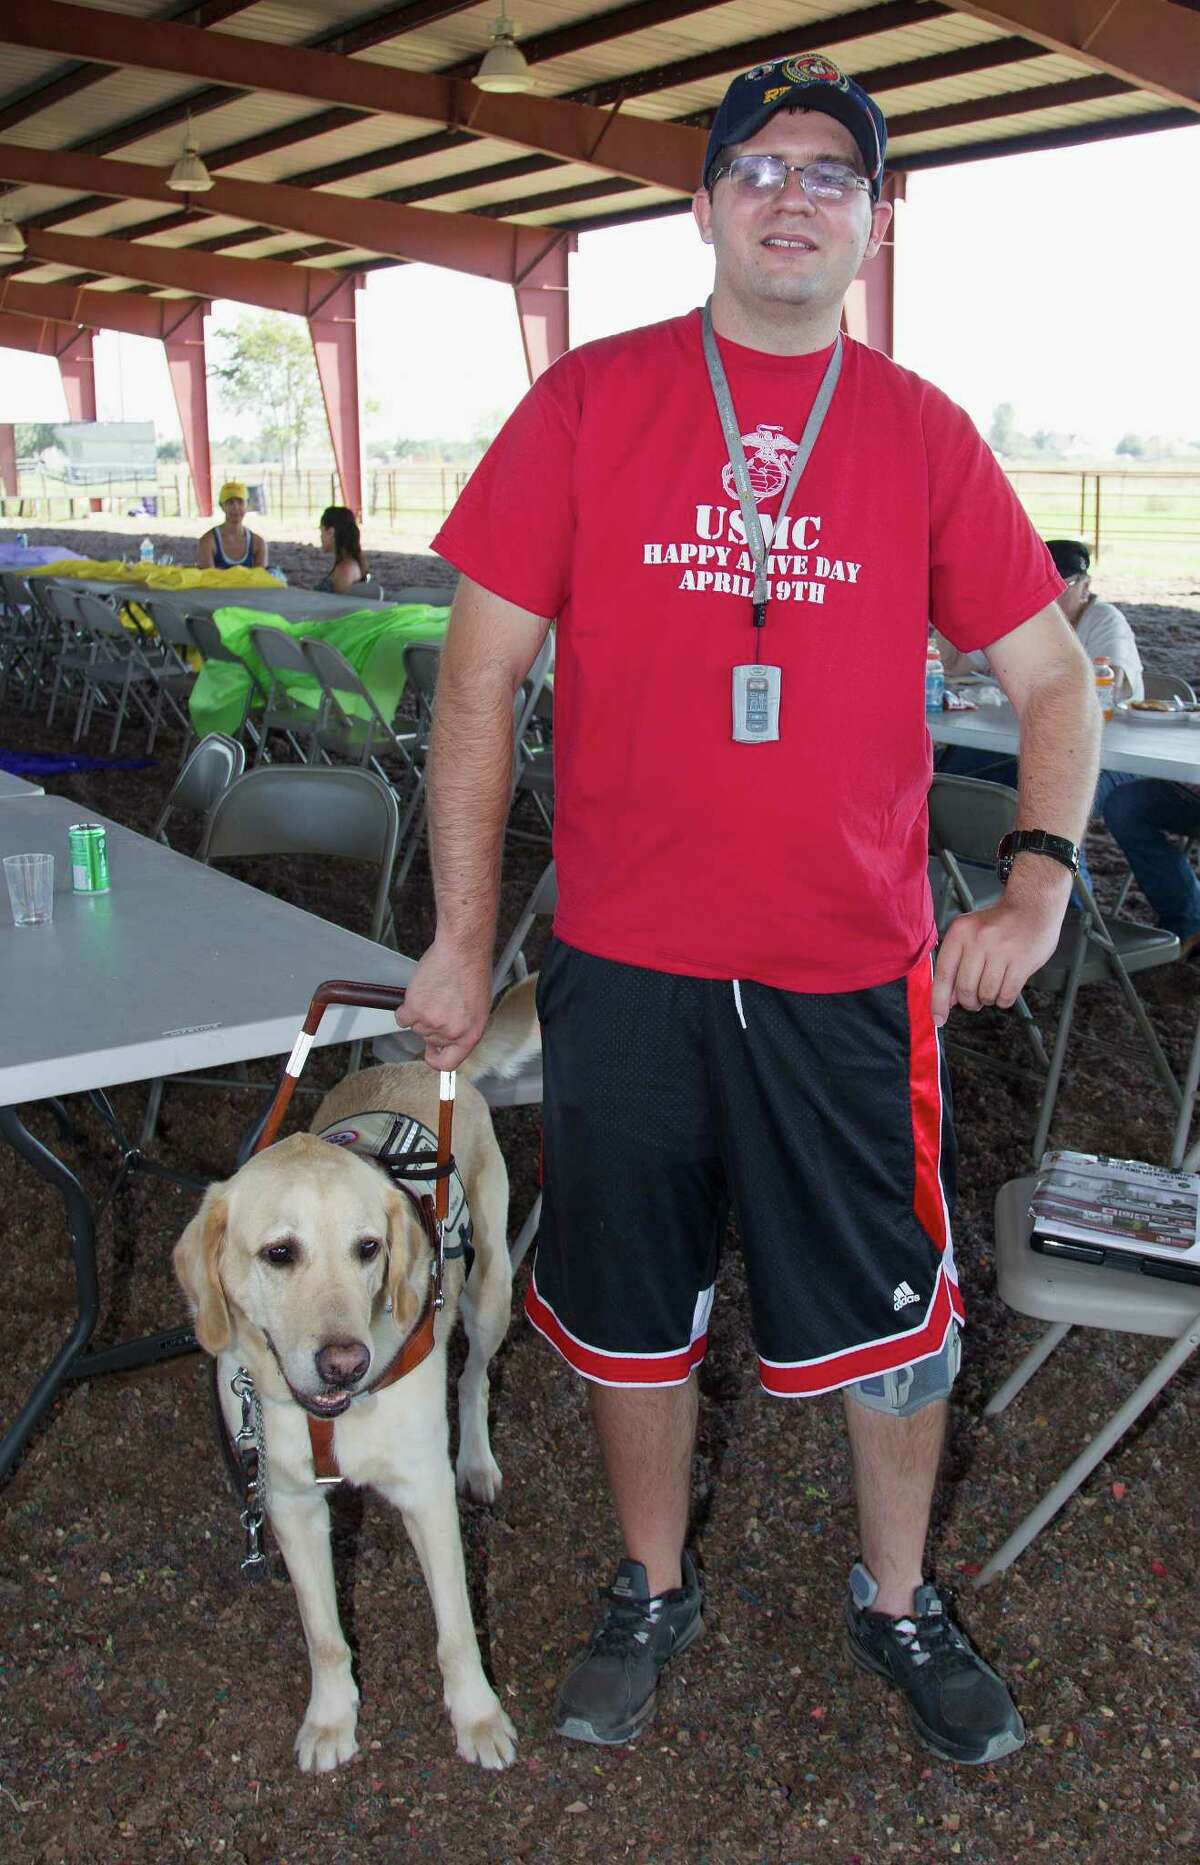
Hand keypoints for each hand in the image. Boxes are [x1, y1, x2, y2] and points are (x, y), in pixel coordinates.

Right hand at [397, 939, 492, 1070]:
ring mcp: (432, 1022)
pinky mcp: (415, 1009)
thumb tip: (449, 1039)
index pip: (449, 1063)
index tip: (431, 1054)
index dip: (437, 1059)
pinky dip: (406, 1006)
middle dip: (431, 1024)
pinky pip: (401, 1017)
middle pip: (429, 1040)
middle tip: (439, 1004)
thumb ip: (463, 1028)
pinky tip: (420, 993)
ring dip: (419, 1012)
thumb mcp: (478, 1008)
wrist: (462, 951)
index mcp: (470, 1034)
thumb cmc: (472, 973)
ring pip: (415, 1027)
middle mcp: (451, 1032)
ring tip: (434, 993)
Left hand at [931, 891, 1066, 1026]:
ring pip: (987, 994)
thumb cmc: (998, 923)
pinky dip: (1004, 999)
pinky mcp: (1023, 961)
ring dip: (988, 999)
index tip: (939, 1019)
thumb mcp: (970, 934)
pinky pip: (1007, 994)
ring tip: (993, 987)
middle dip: (969, 1002)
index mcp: (960, 932)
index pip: (944, 974)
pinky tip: (1006, 988)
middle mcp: (979, 939)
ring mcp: (1002, 950)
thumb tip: (949, 999)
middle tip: (974, 1000)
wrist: (1033, 905)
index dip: (939, 1002)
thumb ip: (956, 963)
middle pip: (966, 989)